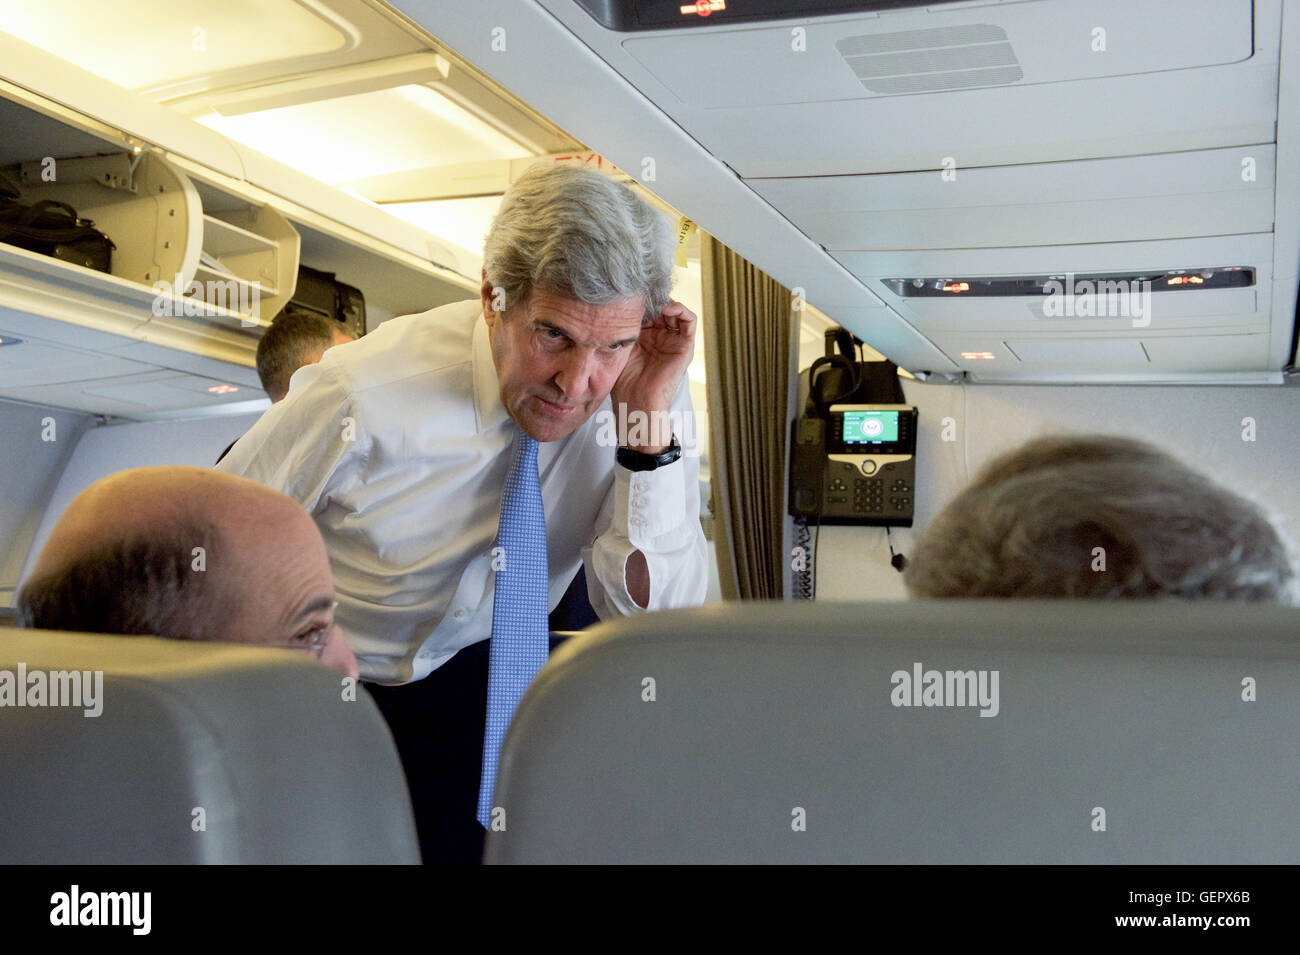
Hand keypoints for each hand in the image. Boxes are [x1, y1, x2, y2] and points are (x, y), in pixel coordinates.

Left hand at [610, 300, 697, 452]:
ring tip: (653, 300)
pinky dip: (681, 309)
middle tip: (641, 293)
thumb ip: (620, 326)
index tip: (628, 292)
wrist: (636, 402)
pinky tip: (666, 307)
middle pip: (661, 305)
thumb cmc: (623, 381)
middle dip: (651, 298)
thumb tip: (611, 301)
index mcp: (645, 336)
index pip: (646, 308)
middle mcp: (661, 336)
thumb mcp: (618, 346)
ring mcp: (674, 340)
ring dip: (665, 300)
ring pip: (675, 309)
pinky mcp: (685, 346)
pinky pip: (690, 320)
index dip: (639, 299)